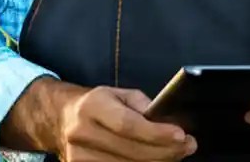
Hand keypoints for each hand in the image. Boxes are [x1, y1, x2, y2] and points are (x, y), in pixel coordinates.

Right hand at [1, 78, 196, 160]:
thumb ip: (142, 105)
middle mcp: (82, 133)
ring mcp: (78, 157)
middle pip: (131, 152)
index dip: (156, 133)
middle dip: (166, 152)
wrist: (60, 120)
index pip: (128, 125)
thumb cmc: (96, 104)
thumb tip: (167, 122)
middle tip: (188, 147)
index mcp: (92, 106)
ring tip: (175, 154)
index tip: (181, 135)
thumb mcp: (118, 93)